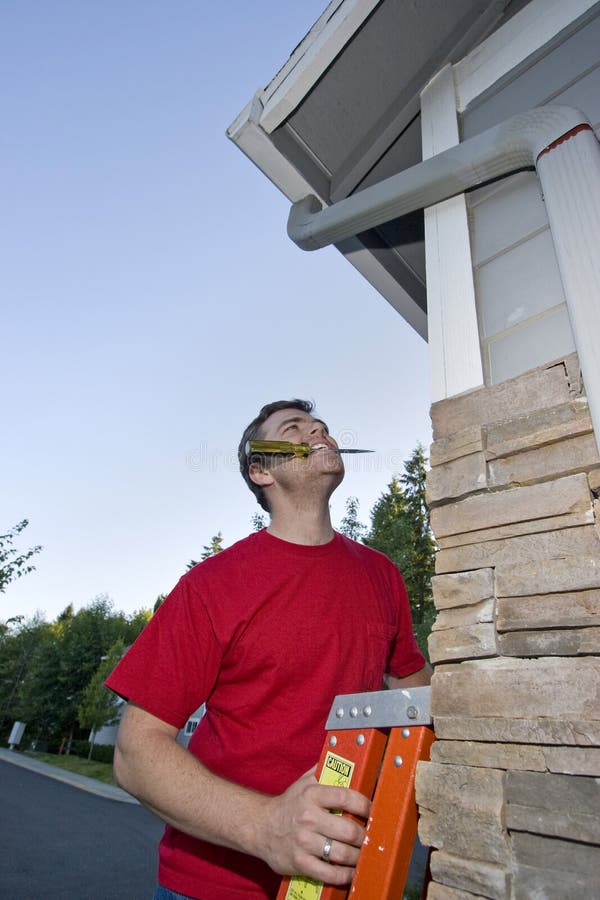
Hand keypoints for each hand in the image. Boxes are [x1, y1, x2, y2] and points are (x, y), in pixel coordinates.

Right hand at [257, 767, 370, 884]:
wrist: (261, 826)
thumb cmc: (288, 804)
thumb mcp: (304, 782)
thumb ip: (323, 770)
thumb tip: (344, 757)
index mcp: (311, 795)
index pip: (346, 797)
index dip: (365, 805)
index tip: (372, 810)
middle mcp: (308, 818)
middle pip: (348, 830)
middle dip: (364, 836)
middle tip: (370, 837)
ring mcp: (303, 842)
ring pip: (341, 853)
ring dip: (358, 856)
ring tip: (363, 854)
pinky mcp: (300, 863)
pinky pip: (329, 873)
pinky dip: (344, 875)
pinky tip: (350, 871)